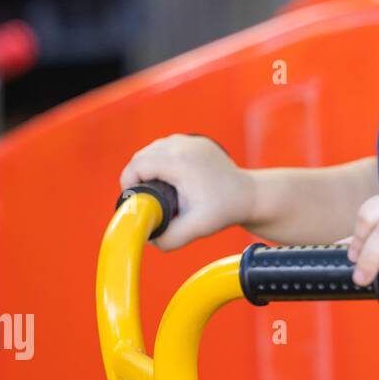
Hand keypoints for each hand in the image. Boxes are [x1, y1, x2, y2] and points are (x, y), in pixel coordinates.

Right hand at [119, 134, 252, 250]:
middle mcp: (184, 145)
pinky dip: (160, 160)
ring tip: (151, 189)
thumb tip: (147, 238)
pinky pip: (166, 147)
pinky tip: (164, 177)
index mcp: (180, 161)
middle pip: (142, 155)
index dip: (128, 183)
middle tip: (142, 198)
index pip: (137, 165)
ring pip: (152, 149)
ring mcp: (191, 140)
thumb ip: (168, 238)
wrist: (250, 195)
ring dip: (146, 167)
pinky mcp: (196, 141)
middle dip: (136, 176)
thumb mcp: (196, 228)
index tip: (133, 201)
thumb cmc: (225, 209)